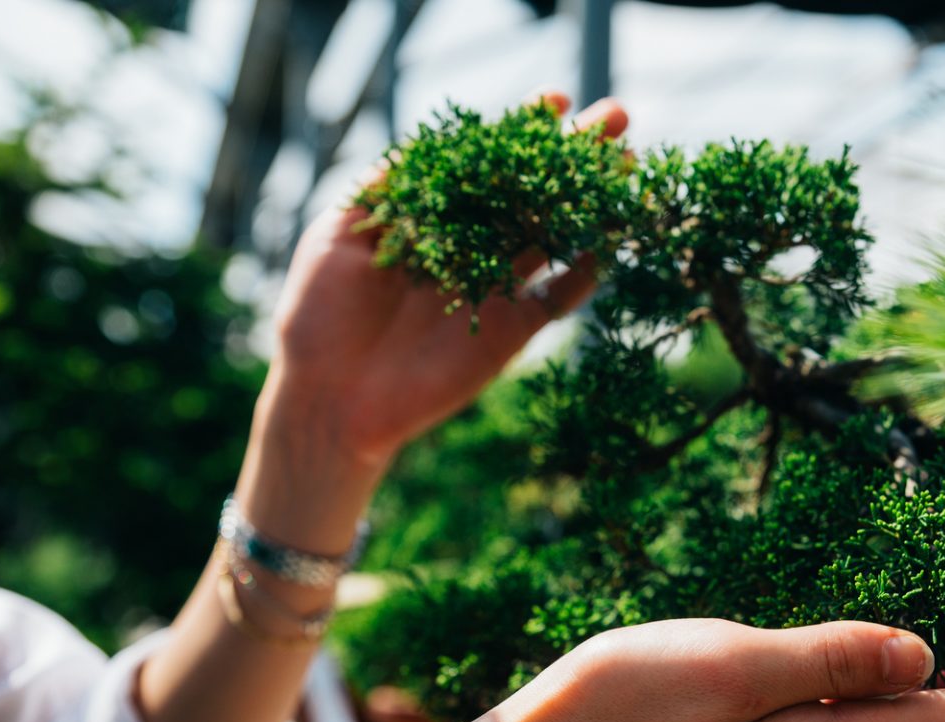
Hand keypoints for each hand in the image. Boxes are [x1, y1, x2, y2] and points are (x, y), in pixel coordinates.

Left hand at [232, 95, 627, 553]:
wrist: (331, 397)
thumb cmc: (320, 316)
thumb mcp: (339, 235)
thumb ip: (385, 188)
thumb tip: (430, 142)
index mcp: (433, 219)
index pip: (485, 165)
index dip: (519, 132)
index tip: (553, 101)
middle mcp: (471, 247)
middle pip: (532, 191)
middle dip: (574, 155)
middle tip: (616, 118)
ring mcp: (495, 287)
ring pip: (554, 236)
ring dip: (591, 202)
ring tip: (625, 167)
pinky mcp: (511, 331)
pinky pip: (558, 298)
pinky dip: (585, 274)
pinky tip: (609, 243)